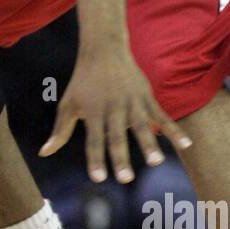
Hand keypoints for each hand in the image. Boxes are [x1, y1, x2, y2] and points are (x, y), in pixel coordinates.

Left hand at [39, 47, 191, 181]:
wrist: (103, 49)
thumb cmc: (83, 82)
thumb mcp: (68, 104)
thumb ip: (60, 131)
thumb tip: (43, 153)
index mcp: (93, 112)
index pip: (93, 140)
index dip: (95, 159)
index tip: (98, 178)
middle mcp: (113, 108)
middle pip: (117, 136)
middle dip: (121, 157)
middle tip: (125, 179)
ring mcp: (132, 102)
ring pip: (141, 125)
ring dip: (149, 144)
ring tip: (155, 162)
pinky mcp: (147, 96)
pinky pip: (162, 115)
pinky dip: (174, 129)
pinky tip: (186, 145)